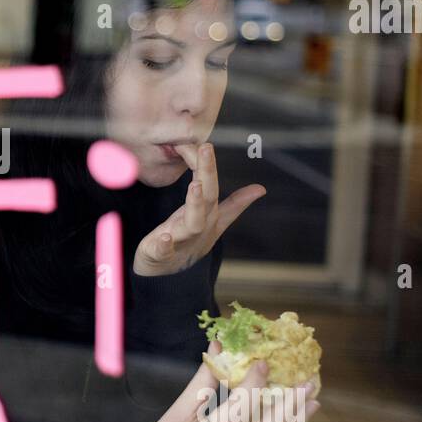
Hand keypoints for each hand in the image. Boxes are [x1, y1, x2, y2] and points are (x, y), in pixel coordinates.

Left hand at [133, 142, 265, 276]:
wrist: (167, 278)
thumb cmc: (188, 243)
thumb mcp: (212, 223)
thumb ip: (234, 205)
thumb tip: (261, 188)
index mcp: (206, 216)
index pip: (213, 189)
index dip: (211, 168)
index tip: (208, 144)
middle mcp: (197, 227)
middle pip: (206, 201)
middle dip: (207, 176)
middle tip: (205, 150)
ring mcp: (180, 241)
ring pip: (190, 225)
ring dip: (194, 206)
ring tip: (195, 187)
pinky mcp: (160, 256)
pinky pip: (163, 251)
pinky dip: (164, 246)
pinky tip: (163, 239)